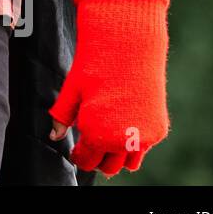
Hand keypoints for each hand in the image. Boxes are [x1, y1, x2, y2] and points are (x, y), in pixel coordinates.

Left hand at [47, 0, 170, 176]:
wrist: (129, 46)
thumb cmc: (95, 66)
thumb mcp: (72, 91)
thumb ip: (62, 117)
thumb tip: (54, 137)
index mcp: (96, 133)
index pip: (87, 160)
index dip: (79, 156)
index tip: (76, 151)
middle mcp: (121, 140)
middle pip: (108, 166)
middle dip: (97, 158)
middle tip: (89, 146)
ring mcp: (143, 137)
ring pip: (127, 162)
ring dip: (116, 155)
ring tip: (106, 139)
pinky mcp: (158, 129)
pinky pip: (143, 149)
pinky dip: (132, 144)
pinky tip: (122, 129)